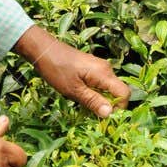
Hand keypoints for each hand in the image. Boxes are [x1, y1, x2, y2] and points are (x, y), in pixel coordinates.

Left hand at [15, 25, 130, 117]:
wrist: (43, 49)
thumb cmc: (56, 69)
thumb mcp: (73, 90)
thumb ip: (93, 101)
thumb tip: (110, 114)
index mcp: (104, 73)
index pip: (124, 93)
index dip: (118, 108)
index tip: (103, 116)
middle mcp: (106, 69)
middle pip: (117, 92)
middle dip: (107, 105)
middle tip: (90, 113)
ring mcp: (99, 67)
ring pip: (108, 89)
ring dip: (99, 99)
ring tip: (82, 104)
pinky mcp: (92, 68)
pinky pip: (100, 84)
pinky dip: (94, 93)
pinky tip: (80, 96)